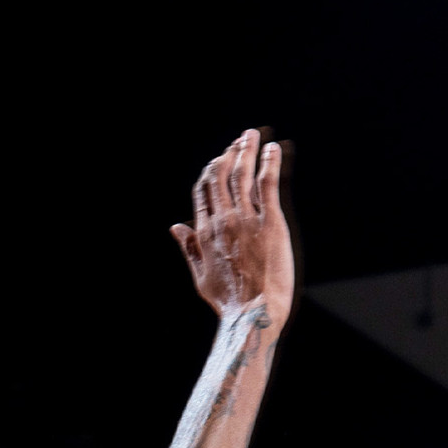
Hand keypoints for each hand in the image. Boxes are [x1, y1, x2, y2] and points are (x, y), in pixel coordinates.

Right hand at [171, 128, 295, 326]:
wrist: (253, 313)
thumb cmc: (229, 301)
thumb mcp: (200, 276)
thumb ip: (189, 248)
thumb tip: (175, 227)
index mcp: (204, 232)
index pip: (203, 191)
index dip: (210, 171)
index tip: (219, 158)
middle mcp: (222, 220)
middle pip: (220, 176)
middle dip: (228, 154)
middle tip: (239, 139)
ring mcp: (245, 219)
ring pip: (242, 175)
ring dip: (246, 151)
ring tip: (252, 134)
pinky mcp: (270, 223)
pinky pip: (267, 184)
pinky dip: (269, 163)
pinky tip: (272, 148)